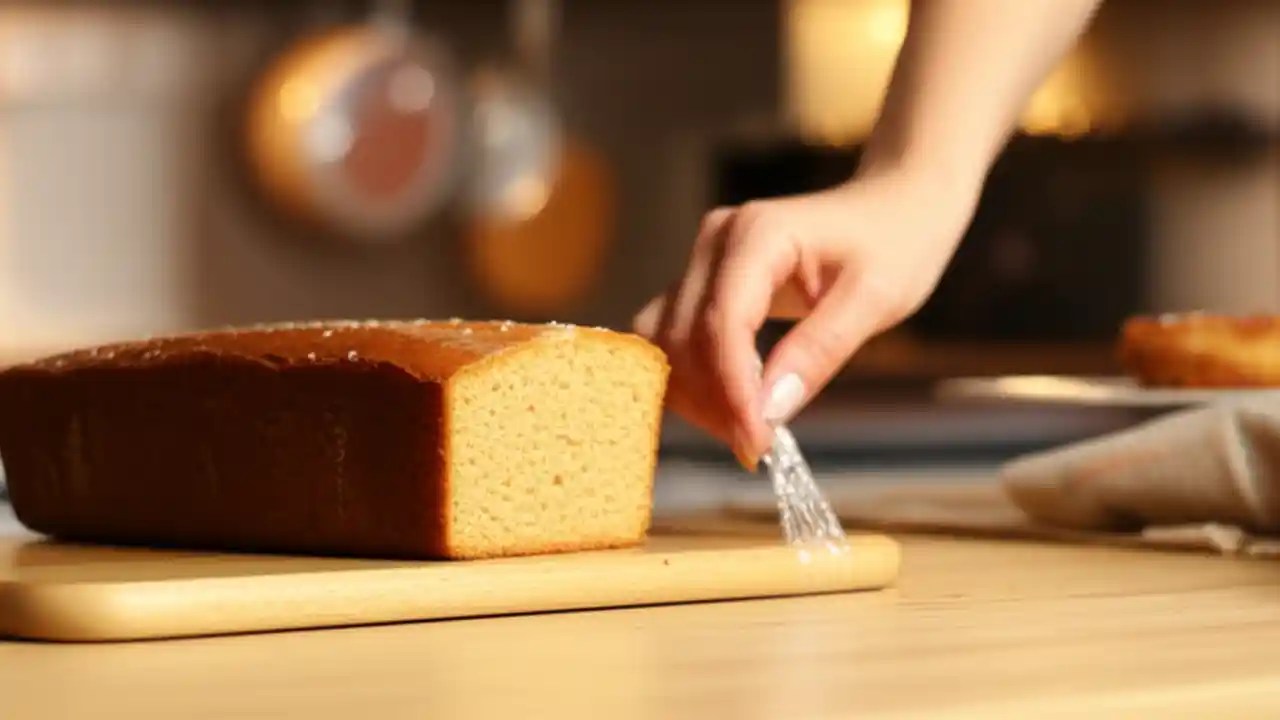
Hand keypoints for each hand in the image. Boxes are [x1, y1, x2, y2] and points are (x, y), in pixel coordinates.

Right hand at [633, 164, 978, 465]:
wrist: (892, 205)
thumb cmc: (894, 245)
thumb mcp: (875, 301)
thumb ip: (820, 351)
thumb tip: (768, 413)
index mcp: (759, 234)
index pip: (722, 321)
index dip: (731, 389)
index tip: (757, 440)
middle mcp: (716, 240)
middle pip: (684, 335)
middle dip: (713, 400)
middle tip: (758, 445)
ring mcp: (702, 258)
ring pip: (665, 339)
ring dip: (694, 393)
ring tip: (745, 427)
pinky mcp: (701, 280)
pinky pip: (672, 336)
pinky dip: (690, 378)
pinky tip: (728, 405)